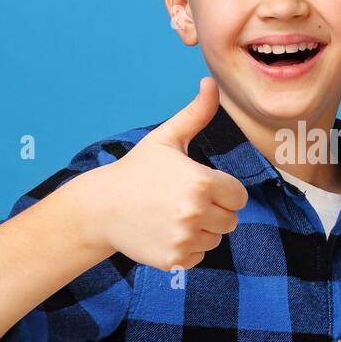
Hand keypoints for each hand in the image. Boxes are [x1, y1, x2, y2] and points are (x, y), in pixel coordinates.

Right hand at [75, 77, 248, 270]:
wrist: (101, 208)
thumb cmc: (137, 170)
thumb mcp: (166, 139)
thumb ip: (196, 114)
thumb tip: (210, 82)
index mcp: (201, 182)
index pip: (239, 196)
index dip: (222, 190)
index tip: (199, 185)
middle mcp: (195, 212)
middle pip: (231, 220)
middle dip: (214, 211)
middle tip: (183, 201)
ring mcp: (184, 238)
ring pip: (215, 239)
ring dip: (201, 230)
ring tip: (172, 215)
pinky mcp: (174, 260)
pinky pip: (199, 256)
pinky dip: (187, 248)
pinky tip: (165, 232)